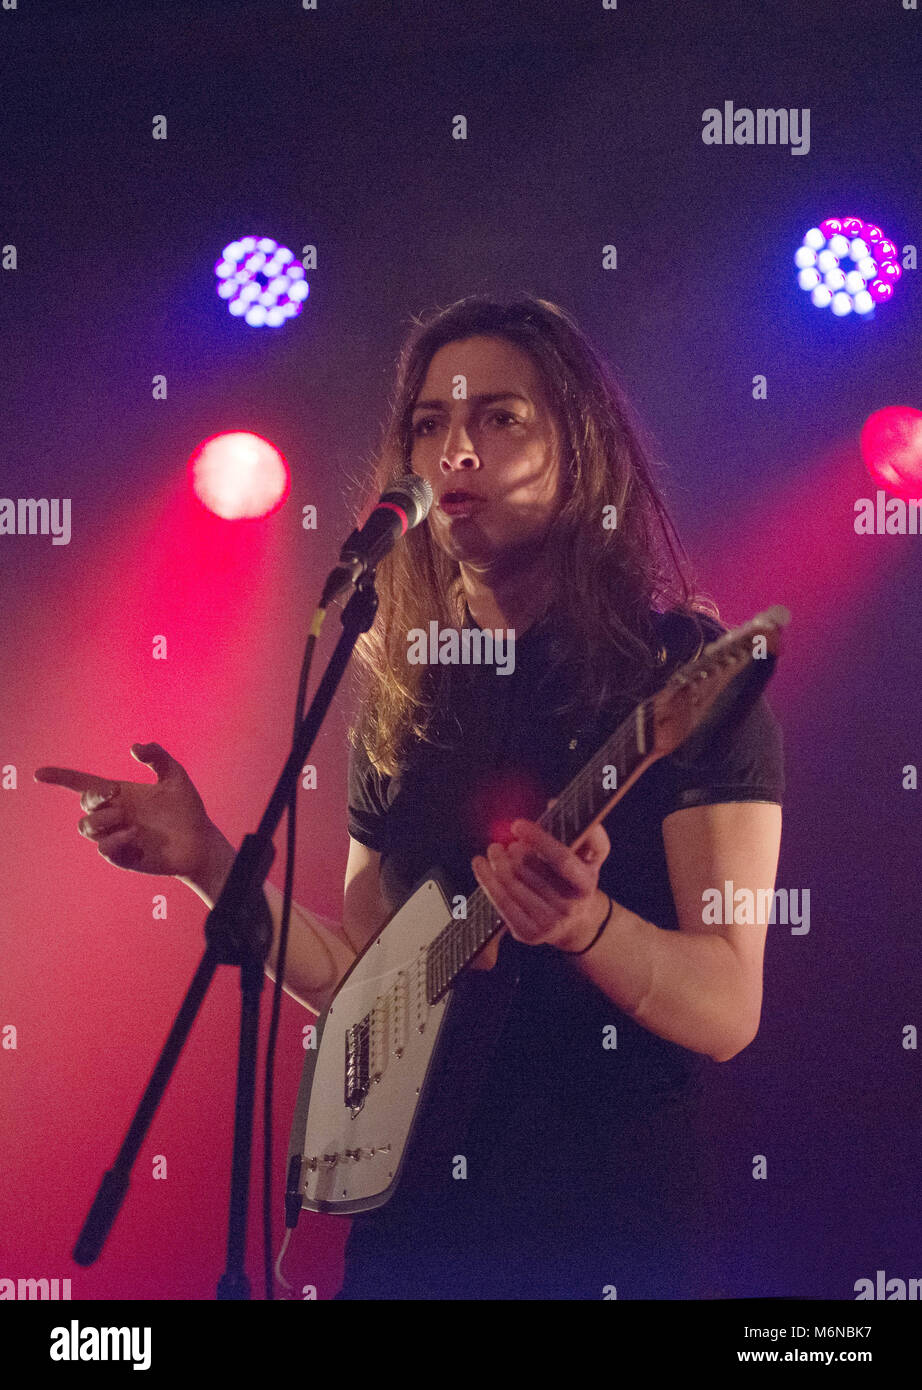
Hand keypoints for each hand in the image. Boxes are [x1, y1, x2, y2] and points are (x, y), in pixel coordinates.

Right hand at [34, 742, 221, 881]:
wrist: (201, 842)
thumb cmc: (187, 808)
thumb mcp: (175, 776)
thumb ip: (157, 756)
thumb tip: (133, 748)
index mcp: (120, 794)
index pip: (82, 784)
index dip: (60, 778)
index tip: (40, 774)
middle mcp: (114, 814)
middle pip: (84, 803)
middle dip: (94, 797)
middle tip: (115, 794)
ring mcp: (116, 835)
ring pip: (86, 827)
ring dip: (102, 820)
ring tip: (129, 820)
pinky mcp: (122, 856)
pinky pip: (104, 849)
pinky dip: (114, 840)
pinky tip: (134, 836)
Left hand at [471, 798, 610, 950]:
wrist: (577, 922)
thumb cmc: (577, 877)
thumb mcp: (590, 854)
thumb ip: (580, 828)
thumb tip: (553, 803)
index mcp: (586, 883)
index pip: (562, 860)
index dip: (540, 839)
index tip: (519, 824)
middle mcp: (570, 907)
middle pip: (531, 871)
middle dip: (514, 851)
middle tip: (508, 840)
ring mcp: (550, 923)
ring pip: (512, 885)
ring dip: (498, 862)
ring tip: (494, 849)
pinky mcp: (530, 933)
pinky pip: (500, 903)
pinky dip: (486, 880)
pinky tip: (480, 865)